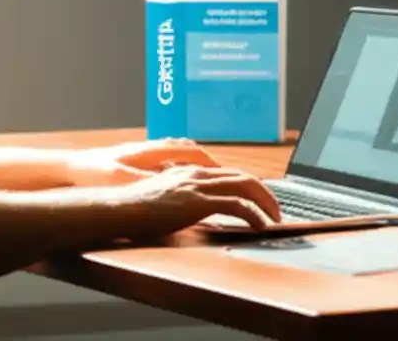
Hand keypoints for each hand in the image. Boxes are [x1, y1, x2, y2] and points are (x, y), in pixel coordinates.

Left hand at [66, 138, 220, 186]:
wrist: (70, 166)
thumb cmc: (93, 172)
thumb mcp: (120, 179)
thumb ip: (147, 181)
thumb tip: (171, 185)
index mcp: (150, 151)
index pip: (189, 152)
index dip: (210, 164)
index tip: (225, 174)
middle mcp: (150, 148)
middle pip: (187, 149)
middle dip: (206, 161)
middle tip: (223, 174)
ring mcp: (142, 151)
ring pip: (176, 152)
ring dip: (192, 162)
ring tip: (205, 174)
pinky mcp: (135, 158)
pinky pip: (164, 158)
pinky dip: (177, 164)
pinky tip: (176, 177)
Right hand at [113, 165, 281, 237]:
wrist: (121, 208)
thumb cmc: (137, 208)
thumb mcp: (165, 197)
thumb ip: (184, 198)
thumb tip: (199, 212)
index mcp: (191, 172)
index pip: (231, 174)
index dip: (251, 186)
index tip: (261, 200)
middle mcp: (198, 174)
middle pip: (244, 177)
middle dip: (266, 193)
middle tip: (276, 210)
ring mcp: (198, 186)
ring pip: (246, 187)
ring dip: (265, 203)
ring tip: (274, 219)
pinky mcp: (198, 202)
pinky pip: (236, 206)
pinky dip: (253, 215)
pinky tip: (258, 226)